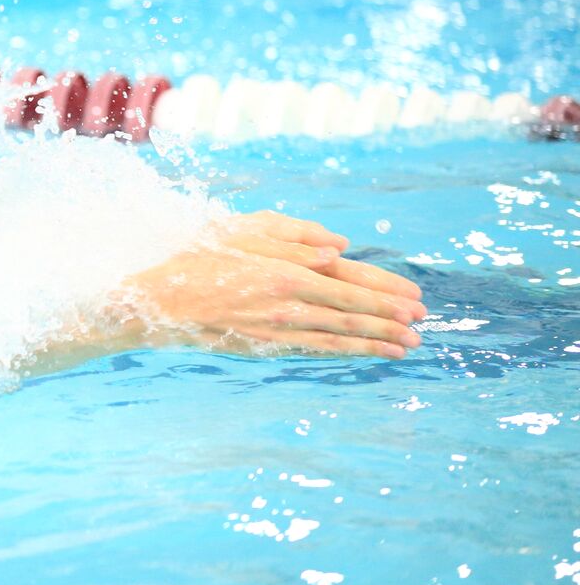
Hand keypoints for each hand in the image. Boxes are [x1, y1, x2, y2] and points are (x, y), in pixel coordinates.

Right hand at [121, 210, 427, 359]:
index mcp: (286, 270)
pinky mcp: (269, 348)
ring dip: (378, 341)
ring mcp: (279, 330)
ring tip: (408, 346)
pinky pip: (316, 351)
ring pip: (340, 336)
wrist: (161, 301)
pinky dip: (347, 353)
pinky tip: (367, 354)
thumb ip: (294, 235)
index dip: (385, 291)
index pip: (349, 281)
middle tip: (424, 324)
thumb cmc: (200, 257)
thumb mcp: (242, 230)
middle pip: (352, 312)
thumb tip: (341, 247)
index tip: (414, 298)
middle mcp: (288, 304)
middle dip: (392, 319)